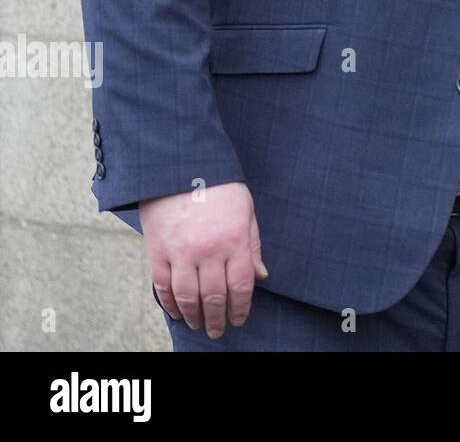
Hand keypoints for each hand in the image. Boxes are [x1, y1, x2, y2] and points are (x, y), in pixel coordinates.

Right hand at [139, 181, 268, 338]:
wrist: (182, 168)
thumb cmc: (220, 188)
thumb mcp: (247, 211)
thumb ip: (253, 246)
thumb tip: (261, 277)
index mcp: (235, 240)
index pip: (241, 285)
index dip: (241, 307)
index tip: (239, 319)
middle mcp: (209, 250)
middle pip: (215, 296)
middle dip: (218, 318)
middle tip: (219, 331)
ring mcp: (181, 253)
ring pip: (188, 297)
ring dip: (195, 316)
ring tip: (199, 326)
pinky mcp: (158, 252)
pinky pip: (163, 286)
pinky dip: (170, 304)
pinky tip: (177, 313)